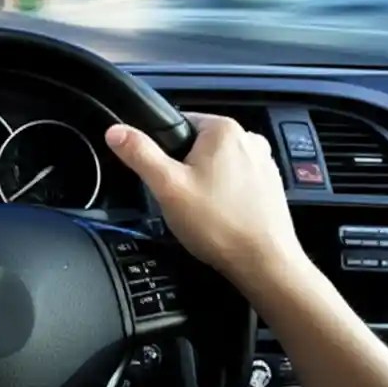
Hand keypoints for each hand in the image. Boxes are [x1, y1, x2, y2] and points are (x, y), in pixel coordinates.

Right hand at [105, 114, 305, 287]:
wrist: (264, 263)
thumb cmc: (218, 224)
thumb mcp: (168, 187)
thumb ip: (140, 154)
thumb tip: (116, 132)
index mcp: (223, 129)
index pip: (179, 123)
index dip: (165, 151)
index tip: (167, 178)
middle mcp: (249, 139)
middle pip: (199, 147)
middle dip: (186, 172)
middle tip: (183, 200)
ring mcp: (264, 163)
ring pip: (218, 167)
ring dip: (207, 185)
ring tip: (204, 212)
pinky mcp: (271, 186)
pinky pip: (237, 184)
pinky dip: (226, 197)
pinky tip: (222, 218)